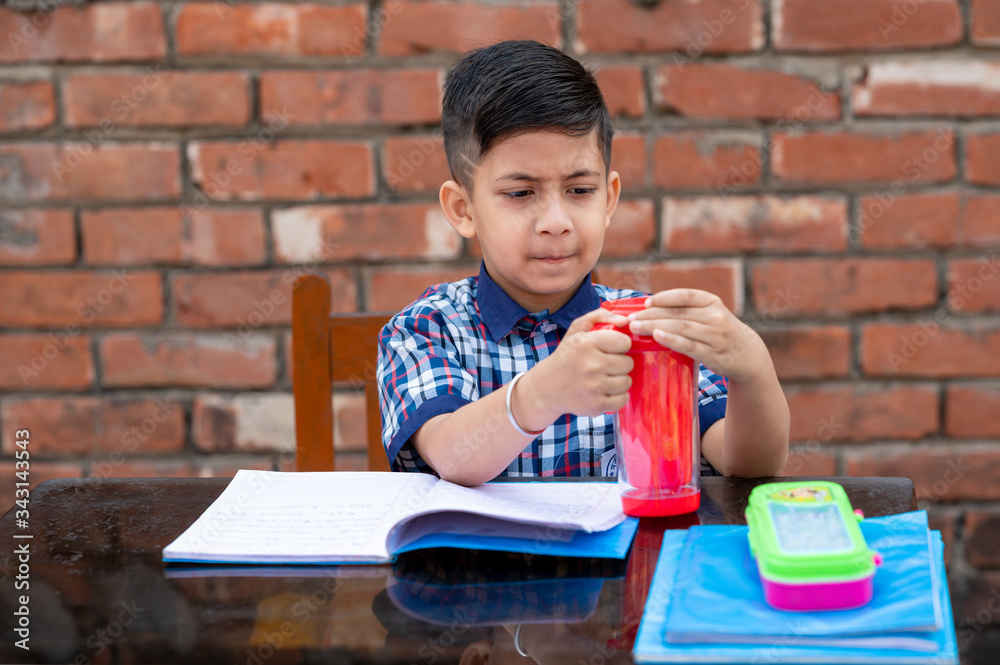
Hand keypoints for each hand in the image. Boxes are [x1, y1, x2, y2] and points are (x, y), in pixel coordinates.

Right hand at [518, 308, 632, 424]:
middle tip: (606, 365)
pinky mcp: (596, 405)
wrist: (546, 387)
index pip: (624, 342)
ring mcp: (594, 387)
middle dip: (619, 363)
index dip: (620, 345)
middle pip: (628, 363)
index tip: (610, 349)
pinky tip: (606, 391)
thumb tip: (625, 320)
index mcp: (587, 343)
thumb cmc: (567, 355)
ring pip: (627, 382)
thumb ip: (599, 316)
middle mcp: (591, 365)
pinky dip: (618, 396)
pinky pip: (623, 399)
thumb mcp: (577, 329)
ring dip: (619, 380)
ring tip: (605, 377)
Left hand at [626, 289, 767, 384]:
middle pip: (677, 313)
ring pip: (680, 327)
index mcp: (713, 302)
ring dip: (655, 326)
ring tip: (636, 327)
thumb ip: (687, 310)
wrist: (747, 355)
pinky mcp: (712, 353)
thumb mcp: (710, 315)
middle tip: (630, 319)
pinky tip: (657, 336)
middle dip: (650, 315)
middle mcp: (715, 316)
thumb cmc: (719, 332)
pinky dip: (671, 340)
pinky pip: (688, 345)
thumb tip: (649, 308)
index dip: (664, 298)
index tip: (645, 303)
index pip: (685, 296)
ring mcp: (715, 335)